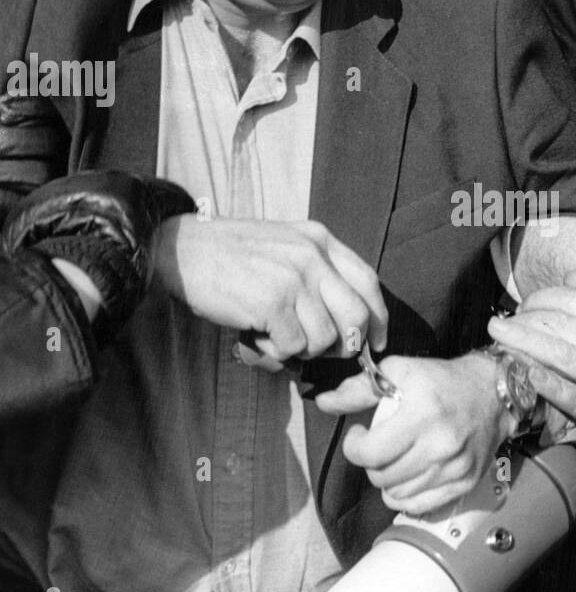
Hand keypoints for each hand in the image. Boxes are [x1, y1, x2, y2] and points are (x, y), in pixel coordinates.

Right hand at [153, 216, 387, 361]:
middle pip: (357, 316)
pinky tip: (258, 335)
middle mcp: (313, 256)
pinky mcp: (273, 303)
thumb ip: (315, 270)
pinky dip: (277, 350)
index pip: (368, 282)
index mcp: (319, 240)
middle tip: (322, 352)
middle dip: (345, 344)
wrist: (182, 249)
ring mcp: (294, 279)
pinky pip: (294, 346)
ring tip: (275, 334)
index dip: (378, 318)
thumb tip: (344, 318)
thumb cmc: (230, 254)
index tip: (375, 341)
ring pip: (326, 338)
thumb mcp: (284, 244)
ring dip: (302, 349)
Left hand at [315, 353, 510, 514]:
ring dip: (388, 480)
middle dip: (370, 462)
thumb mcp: (399, 372)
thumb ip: (358, 389)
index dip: (354, 447)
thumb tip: (324, 403)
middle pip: (381, 476)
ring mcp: (455, 467)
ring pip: (397, 494)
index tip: (359, 435)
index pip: (370, 453)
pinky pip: (420, 506)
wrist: (493, 392)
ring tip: (395, 459)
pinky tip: (408, 476)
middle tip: (378, 446)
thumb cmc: (441, 380)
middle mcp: (440, 444)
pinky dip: (406, 496)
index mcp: (422, 413)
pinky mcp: (465, 482)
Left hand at [488, 274, 575, 454]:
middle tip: (501, 322)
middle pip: (561, 324)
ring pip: (560, 354)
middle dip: (525, 319)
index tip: (525, 304)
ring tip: (498, 337)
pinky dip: (546, 384)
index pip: (573, 300)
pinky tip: (524, 373)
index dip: (542, 298)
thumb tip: (572, 278)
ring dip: (523, 343)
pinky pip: (571, 396)